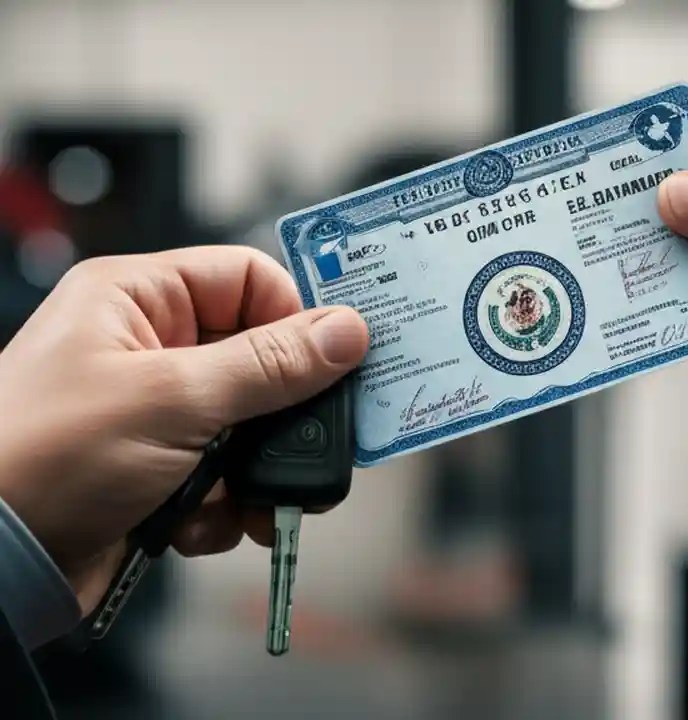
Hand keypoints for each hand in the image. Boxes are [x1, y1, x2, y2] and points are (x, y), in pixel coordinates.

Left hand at [0, 247, 367, 612]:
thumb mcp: (174, 401)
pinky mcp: (157, 468)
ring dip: (257, 470)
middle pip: (259, 358)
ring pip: (251, 424)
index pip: (248, 280)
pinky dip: (225, 505)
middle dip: (285, 413)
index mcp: (137, 299)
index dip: (297, 318)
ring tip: (250, 502)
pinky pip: (226, 474)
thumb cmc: (45, 458)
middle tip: (312, 445)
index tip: (337, 364)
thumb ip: (270, 366)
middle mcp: (148, 347)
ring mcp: (153, 410)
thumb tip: (348, 330)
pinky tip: (199, 523)